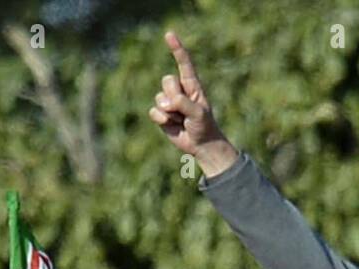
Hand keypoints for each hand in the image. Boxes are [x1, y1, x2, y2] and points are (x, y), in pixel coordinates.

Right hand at [149, 31, 237, 176]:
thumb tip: (169, 100)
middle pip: (167, 81)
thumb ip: (185, 103)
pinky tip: (173, 126)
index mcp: (192, 85)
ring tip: (182, 120)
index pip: (183, 63)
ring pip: (159, 97)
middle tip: (185, 111)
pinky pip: (153, 111)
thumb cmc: (204, 127)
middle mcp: (179, 90)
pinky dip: (162, 120)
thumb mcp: (199, 114)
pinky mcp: (161, 113)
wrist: (201, 145)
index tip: (169, 34)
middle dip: (174, 97)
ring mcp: (169, 101)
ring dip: (170, 112)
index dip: (176, 49)